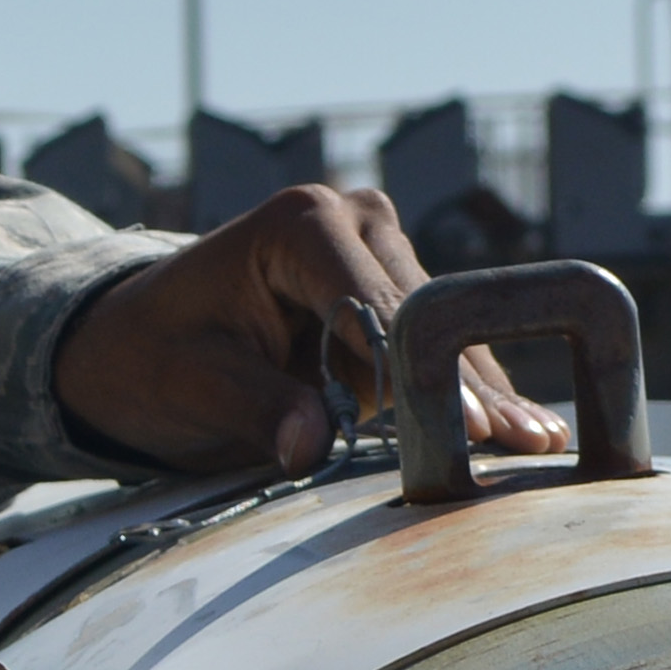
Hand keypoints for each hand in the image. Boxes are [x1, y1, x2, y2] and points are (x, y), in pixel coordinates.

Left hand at [52, 186, 569, 474]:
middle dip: (470, 389)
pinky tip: (526, 431)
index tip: (471, 429)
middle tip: (526, 450)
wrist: (129, 339)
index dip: (425, 373)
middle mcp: (354, 218)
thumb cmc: (147, 356)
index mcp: (299, 223)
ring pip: (447, 332)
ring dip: (483, 394)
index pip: (379, 305)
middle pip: (428, 316)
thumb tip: (310, 446)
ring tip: (541, 449)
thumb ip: (254, 409)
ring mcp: (381, 248)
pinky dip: (468, 391)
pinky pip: (438, 344)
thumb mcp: (188, 385)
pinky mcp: (394, 285)